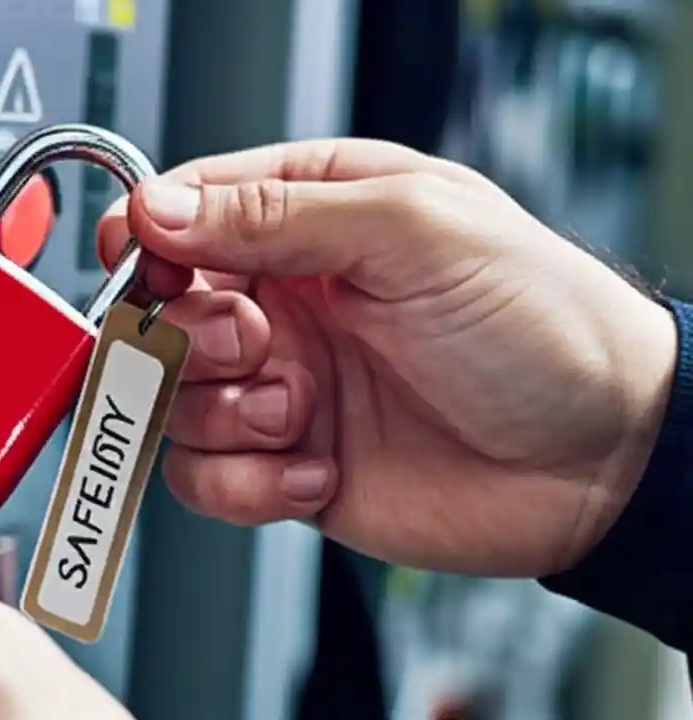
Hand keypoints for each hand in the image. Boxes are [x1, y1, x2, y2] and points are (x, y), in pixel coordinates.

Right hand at [98, 139, 676, 576]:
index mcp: (312, 217)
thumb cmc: (540, 324)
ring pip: (170, 400)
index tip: (144, 266)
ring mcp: (282, 384)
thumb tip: (160, 209)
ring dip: (223, 415)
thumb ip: (276, 215)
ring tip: (299, 416)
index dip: (148, 239)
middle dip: (189, 336)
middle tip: (256, 345)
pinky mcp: (284, 465)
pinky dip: (244, 484)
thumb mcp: (412, 232)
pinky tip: (315, 472)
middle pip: (160, 311)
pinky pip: (205, 478)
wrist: (602, 461)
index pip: (185, 211)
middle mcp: (286, 300)